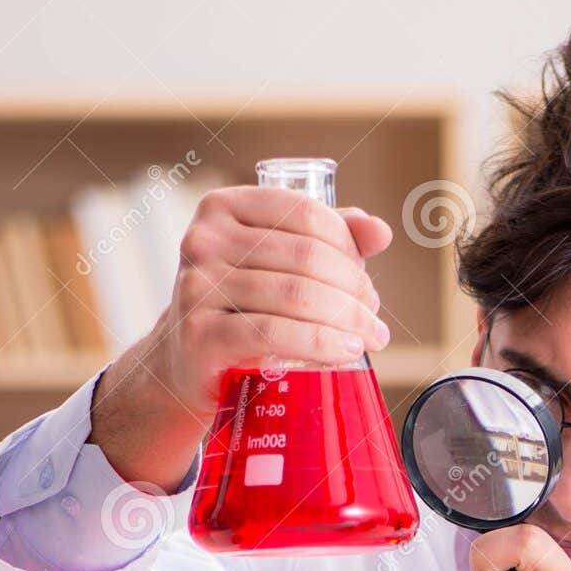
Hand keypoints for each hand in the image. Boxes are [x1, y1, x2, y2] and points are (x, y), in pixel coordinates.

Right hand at [92, 186, 393, 490]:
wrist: (190, 363)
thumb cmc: (243, 307)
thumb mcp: (279, 264)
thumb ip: (327, 239)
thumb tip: (379, 231)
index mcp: (224, 207)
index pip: (306, 214)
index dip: (348, 247)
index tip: (365, 282)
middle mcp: (205, 240)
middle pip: (307, 257)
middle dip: (354, 290)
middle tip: (373, 318)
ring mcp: (198, 286)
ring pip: (296, 296)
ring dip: (348, 320)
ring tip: (370, 338)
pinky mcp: (199, 334)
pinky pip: (274, 334)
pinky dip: (321, 343)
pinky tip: (347, 351)